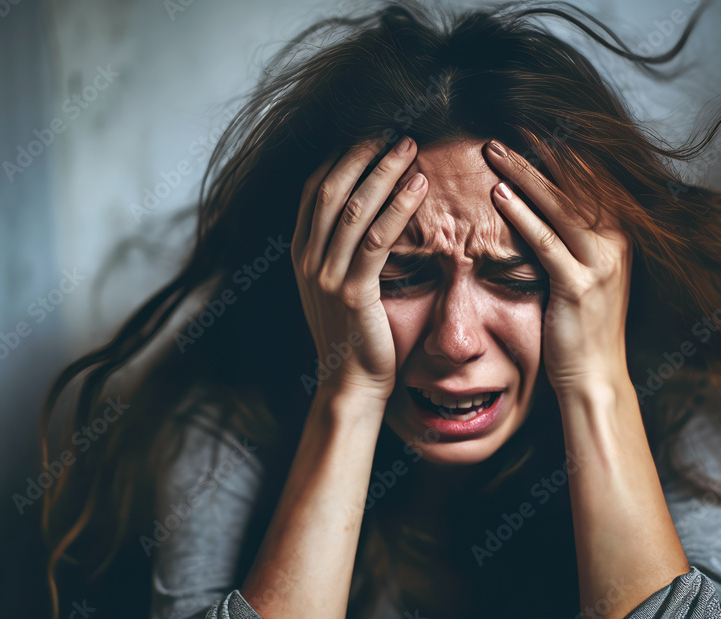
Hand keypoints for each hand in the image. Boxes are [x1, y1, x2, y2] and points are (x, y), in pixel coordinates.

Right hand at [291, 137, 427, 401]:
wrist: (350, 385)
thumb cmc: (353, 336)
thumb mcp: (335, 288)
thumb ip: (340, 252)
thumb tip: (363, 214)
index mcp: (301, 255)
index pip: (314, 192)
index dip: (339, 158)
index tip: (370, 136)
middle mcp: (307, 261)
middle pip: (330, 190)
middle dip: (361, 155)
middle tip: (393, 131)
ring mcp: (326, 277)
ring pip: (353, 209)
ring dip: (383, 172)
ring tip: (410, 148)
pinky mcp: (353, 294)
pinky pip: (376, 240)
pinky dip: (398, 208)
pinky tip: (419, 187)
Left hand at [482, 140, 632, 394]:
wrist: (596, 378)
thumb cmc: (584, 330)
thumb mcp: (587, 277)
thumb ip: (574, 243)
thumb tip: (545, 212)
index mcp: (619, 238)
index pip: (591, 181)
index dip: (562, 152)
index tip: (532, 129)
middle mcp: (616, 244)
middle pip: (576, 183)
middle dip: (542, 151)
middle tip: (510, 126)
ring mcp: (600, 264)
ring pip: (559, 204)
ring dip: (524, 173)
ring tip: (494, 150)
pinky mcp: (579, 285)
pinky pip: (546, 241)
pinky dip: (522, 214)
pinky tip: (499, 194)